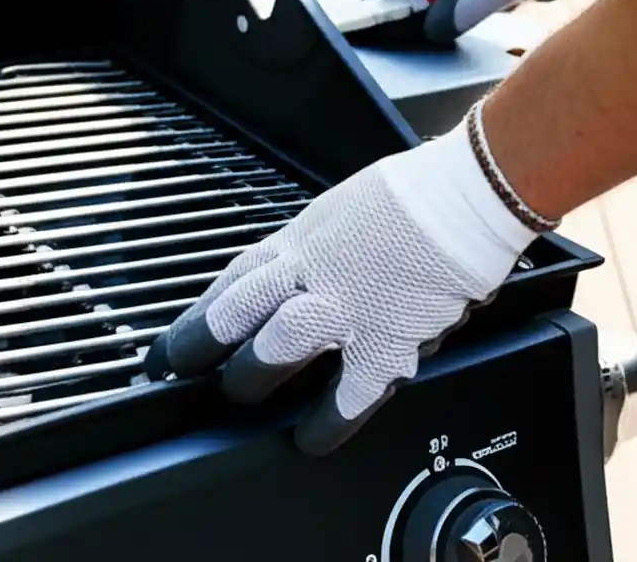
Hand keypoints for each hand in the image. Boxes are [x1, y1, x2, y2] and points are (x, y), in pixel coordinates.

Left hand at [144, 111, 540, 454]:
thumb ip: (305, 256)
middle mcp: (310, 277)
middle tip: (195, 374)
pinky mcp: (387, 344)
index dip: (194, 322)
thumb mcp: (334, 217)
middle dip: (205, 351)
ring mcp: (345, 312)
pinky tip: (311, 437)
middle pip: (235, 317)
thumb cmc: (407, 203)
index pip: (227, 287)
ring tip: (243, 394)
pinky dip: (326, 422)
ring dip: (251, 378)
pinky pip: (347, 396)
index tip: (172, 349)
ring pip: (274, 351)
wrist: (464, 198)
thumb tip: (286, 283)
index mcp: (296, 245)